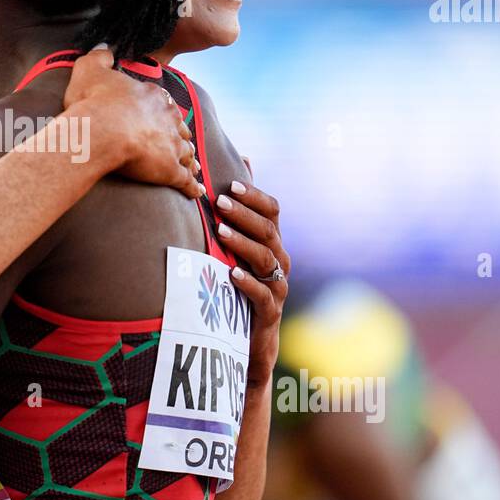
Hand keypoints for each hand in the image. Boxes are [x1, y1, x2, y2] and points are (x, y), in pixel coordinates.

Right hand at [63, 46, 202, 198]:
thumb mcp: (90, 69)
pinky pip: (186, 181)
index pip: (163, 103)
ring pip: (187, 154)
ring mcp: (172, 145)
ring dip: (191, 161)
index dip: (163, 112)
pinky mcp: (170, 170)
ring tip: (194, 168)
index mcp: (152, 97)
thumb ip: (98, 57)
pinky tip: (196, 192)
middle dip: (180, 136)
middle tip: (181, 144)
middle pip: (180, 128)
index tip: (162, 118)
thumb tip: (104, 47)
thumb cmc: (93, 102)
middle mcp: (168, 119)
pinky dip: (192, 187)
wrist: (101, 131)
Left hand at [215, 156, 289, 385]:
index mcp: (273, 242)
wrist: (247, 341)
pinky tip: (232, 273)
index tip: (230, 186)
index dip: (254, 197)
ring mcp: (277, 287)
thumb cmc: (241, 285)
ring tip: (221, 232)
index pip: (272, 211)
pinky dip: (248, 283)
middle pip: (268, 231)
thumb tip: (245, 158)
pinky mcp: (268, 313)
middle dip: (244, 215)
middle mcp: (279, 261)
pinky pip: (262, 295)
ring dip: (243, 243)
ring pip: (266, 259)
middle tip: (219, 203)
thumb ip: (243, 207)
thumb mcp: (240, 247)